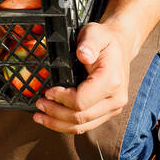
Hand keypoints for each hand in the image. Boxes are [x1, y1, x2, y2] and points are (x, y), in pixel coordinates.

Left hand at [32, 20, 133, 135]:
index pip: (81, 101)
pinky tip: (53, 119)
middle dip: (55, 113)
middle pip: (80, 117)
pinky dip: (67, 125)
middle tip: (39, 103)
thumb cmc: (105, 40)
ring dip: (58, 124)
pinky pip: (86, 125)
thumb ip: (89, 43)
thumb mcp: (95, 33)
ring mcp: (113, 108)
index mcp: (111, 81)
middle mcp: (115, 99)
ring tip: (40, 116)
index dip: (61, 99)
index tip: (47, 92)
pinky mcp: (108, 112)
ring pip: (82, 126)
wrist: (120, 46)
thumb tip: (83, 54)